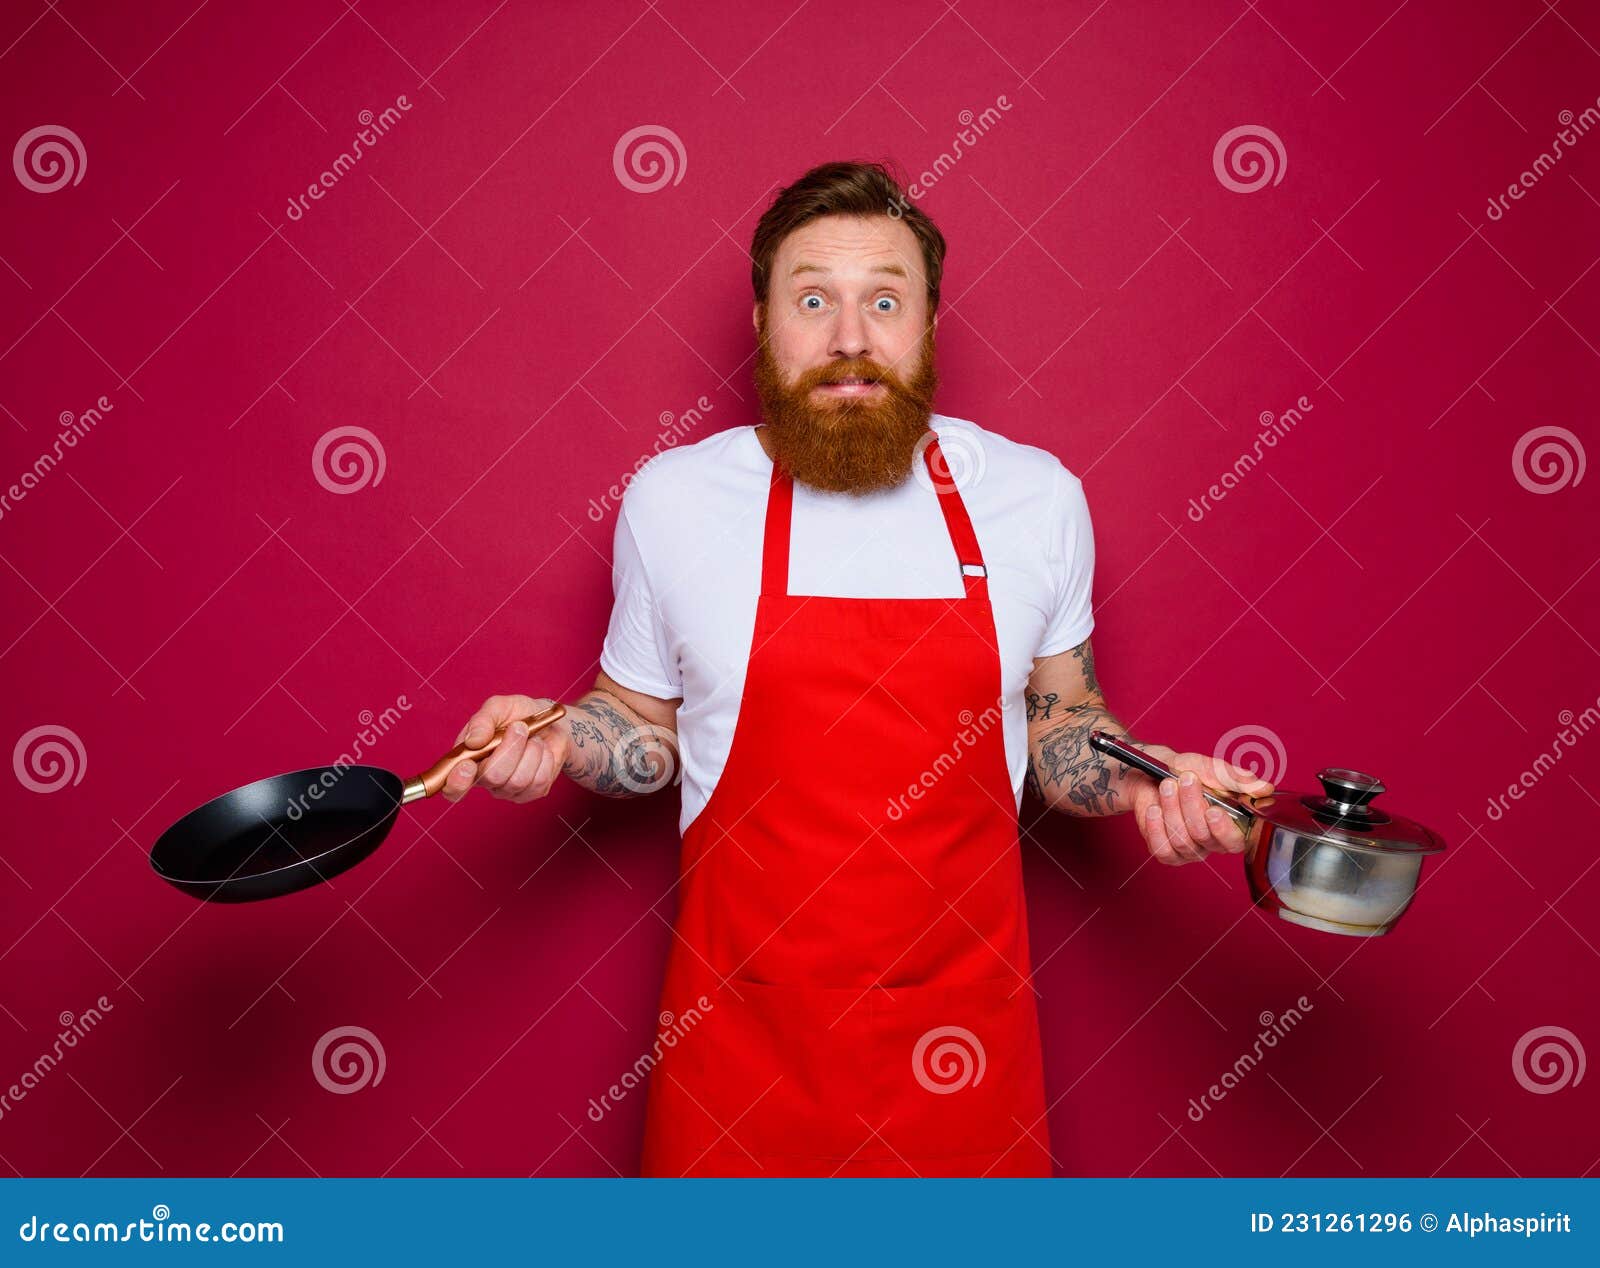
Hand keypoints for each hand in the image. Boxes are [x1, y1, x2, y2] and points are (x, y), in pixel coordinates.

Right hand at [441, 694, 568, 803]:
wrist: (551, 721)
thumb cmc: (519, 714)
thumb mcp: (499, 707)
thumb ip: (482, 721)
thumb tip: (472, 741)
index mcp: (468, 760)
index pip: (453, 788)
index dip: (457, 782)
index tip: (468, 765)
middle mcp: (485, 779)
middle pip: (492, 777)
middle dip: (509, 749)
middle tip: (519, 727)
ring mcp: (509, 789)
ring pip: (518, 780)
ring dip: (530, 751)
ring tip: (531, 737)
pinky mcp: (532, 792)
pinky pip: (539, 780)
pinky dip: (544, 758)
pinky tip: (541, 750)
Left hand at [1130, 747, 1274, 865]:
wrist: (1151, 772)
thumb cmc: (1187, 771)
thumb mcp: (1214, 769)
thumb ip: (1239, 780)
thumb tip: (1265, 788)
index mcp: (1231, 825)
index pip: (1235, 841)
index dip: (1224, 829)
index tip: (1213, 810)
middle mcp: (1211, 842)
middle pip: (1203, 835)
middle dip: (1191, 805)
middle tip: (1184, 780)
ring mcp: (1189, 849)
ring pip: (1182, 839)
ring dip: (1172, 808)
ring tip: (1167, 785)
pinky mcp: (1166, 852)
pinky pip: (1162, 848)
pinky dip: (1155, 826)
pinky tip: (1154, 808)